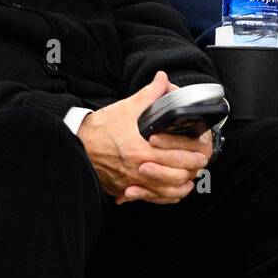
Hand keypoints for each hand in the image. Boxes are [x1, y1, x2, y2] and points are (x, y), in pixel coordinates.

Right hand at [77, 71, 210, 204]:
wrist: (76, 144)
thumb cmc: (100, 128)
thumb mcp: (126, 108)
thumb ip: (149, 94)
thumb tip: (162, 79)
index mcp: (140, 151)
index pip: (176, 158)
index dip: (193, 155)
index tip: (202, 150)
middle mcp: (137, 171)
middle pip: (175, 177)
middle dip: (192, 169)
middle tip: (201, 162)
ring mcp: (131, 183)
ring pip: (165, 193)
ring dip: (181, 185)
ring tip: (190, 176)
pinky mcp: (124, 190)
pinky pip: (150, 199)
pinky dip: (164, 196)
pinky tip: (171, 189)